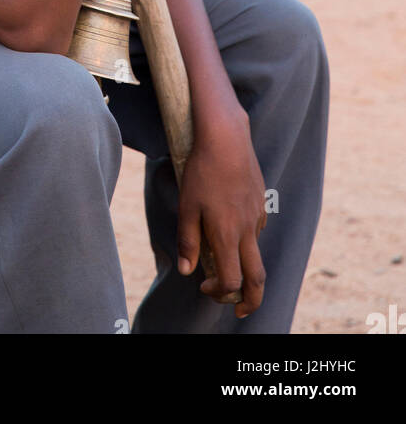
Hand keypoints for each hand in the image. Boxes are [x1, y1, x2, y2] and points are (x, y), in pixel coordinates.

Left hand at [176, 112, 267, 319]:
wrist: (226, 137)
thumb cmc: (202, 170)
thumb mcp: (187, 206)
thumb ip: (188, 241)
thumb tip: (187, 272)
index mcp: (227, 234)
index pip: (232, 281)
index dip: (219, 292)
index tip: (205, 287)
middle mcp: (247, 230)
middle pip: (258, 278)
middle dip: (252, 300)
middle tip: (241, 310)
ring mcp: (257, 215)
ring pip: (255, 251)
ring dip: (244, 265)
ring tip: (226, 260)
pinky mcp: (261, 201)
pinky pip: (256, 229)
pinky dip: (246, 239)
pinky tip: (229, 224)